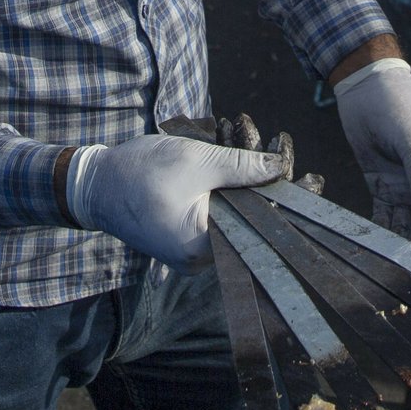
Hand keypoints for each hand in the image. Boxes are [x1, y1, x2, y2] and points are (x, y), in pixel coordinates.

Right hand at [66, 133, 288, 266]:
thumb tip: (280, 167)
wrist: (94, 186)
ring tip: (258, 150)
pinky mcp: (186, 242)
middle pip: (252, 225)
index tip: (316, 182)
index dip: (290, 202)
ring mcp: (193, 254)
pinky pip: (219, 221)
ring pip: (236, 221)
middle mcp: (202, 260)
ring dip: (248, 188)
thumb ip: (241, 167)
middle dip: (271, 188)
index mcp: (205, 246)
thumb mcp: (196, 161)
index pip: (262, 227)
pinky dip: (229, 195)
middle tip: (292, 155)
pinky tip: (237, 168)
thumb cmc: (140, 172)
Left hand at [333, 56, 410, 256]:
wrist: (368, 86)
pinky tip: (371, 250)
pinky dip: (377, 231)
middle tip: (407, 282)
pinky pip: (381, 214)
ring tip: (388, 273)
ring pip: (402, 225)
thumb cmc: (401, 107)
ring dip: (396, 247)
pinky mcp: (380, 183)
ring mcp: (402, 186)